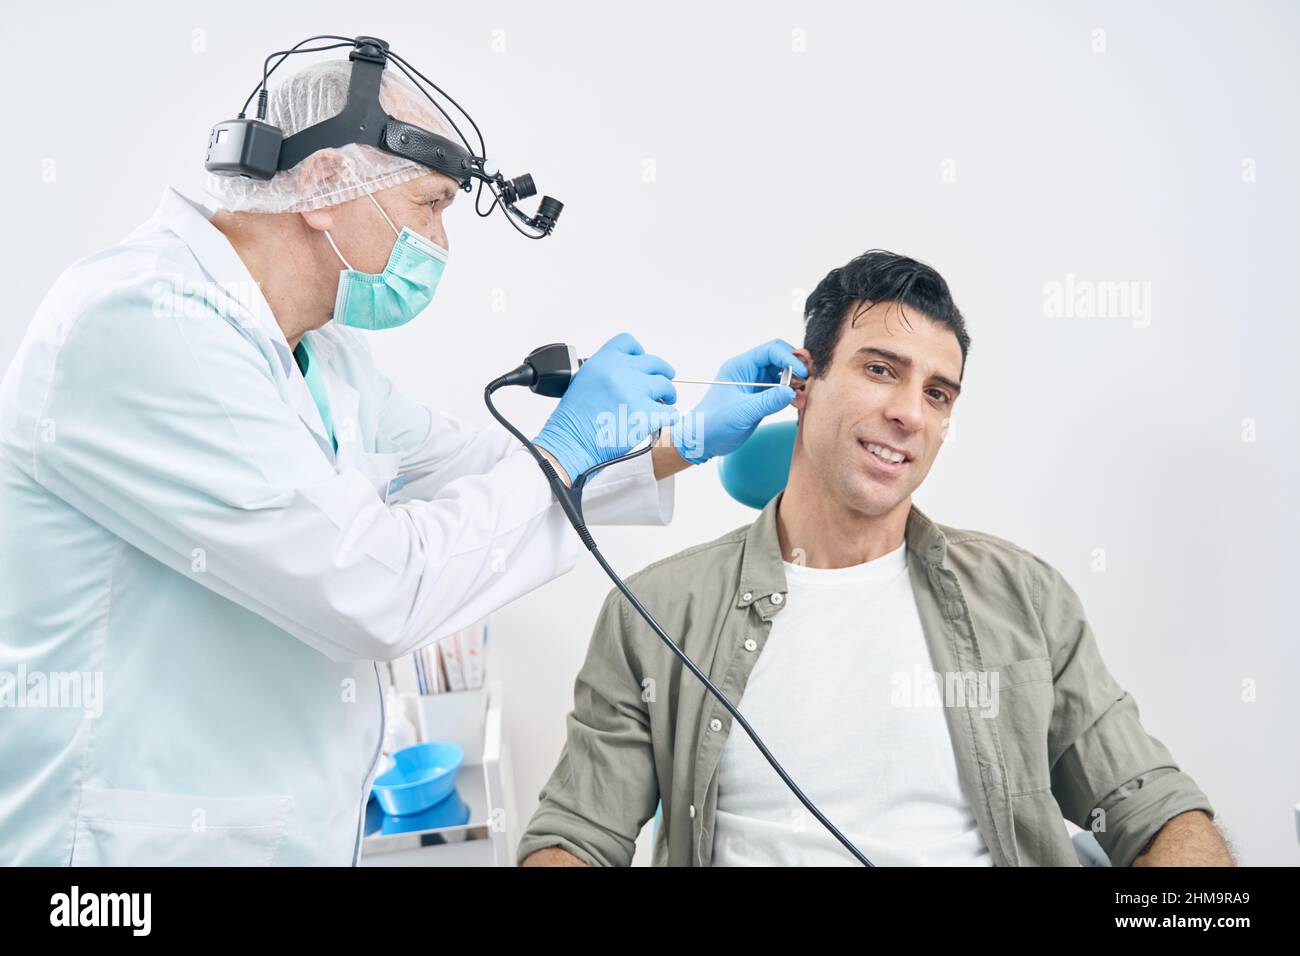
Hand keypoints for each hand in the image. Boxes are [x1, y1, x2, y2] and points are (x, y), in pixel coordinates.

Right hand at [533, 333, 677, 480]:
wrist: (570, 443)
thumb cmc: (573, 420)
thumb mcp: (583, 381)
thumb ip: (606, 372)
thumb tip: (630, 374)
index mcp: (602, 361)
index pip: (629, 342)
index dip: (640, 353)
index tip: (642, 364)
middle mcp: (619, 372)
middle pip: (654, 363)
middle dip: (662, 374)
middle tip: (664, 385)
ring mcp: (634, 392)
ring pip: (666, 386)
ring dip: (668, 395)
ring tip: (663, 404)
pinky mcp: (645, 414)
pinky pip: (670, 412)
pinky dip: (668, 418)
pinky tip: (661, 421)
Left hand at [673, 339, 805, 463]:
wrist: (703, 440)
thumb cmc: (713, 422)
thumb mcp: (742, 411)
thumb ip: (767, 401)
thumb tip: (791, 391)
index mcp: (741, 366)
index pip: (771, 351)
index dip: (789, 358)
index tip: (802, 371)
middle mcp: (750, 372)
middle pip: (780, 359)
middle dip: (796, 367)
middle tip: (809, 379)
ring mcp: (757, 385)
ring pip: (783, 375)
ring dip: (796, 382)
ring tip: (804, 395)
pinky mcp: (761, 399)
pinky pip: (781, 391)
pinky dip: (792, 395)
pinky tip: (798, 403)